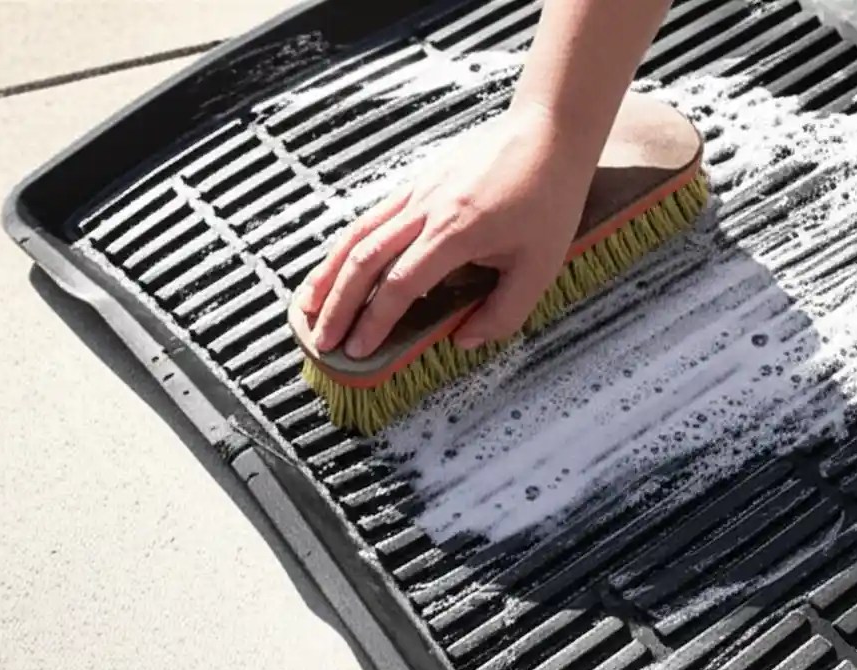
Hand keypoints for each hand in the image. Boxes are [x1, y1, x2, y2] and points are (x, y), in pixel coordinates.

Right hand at [295, 105, 594, 357]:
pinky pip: (370, 217)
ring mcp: (416, 192)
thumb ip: (504, 311)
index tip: (358, 349)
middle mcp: (426, 209)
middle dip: (338, 304)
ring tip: (309, 307)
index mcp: (455, 231)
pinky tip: (336, 266)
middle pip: (364, 260)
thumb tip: (464, 339)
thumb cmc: (548, 196)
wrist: (547, 132)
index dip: (375, 321)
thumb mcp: (541, 265)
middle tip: (323, 339)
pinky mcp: (416, 183)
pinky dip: (345, 245)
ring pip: (357, 234)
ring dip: (329, 274)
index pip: (399, 283)